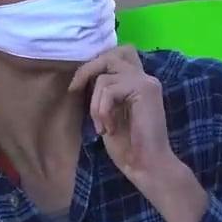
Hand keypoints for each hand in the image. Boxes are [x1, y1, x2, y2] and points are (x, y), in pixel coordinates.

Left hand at [72, 50, 202, 221]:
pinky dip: (102, 110)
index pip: (117, 56)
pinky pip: (109, 89)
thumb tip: (83, 77)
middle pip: (111, 56)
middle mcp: (144, 77)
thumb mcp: (108, 114)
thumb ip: (103, 95)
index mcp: (137, 83)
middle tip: (74, 90)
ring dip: (95, 104)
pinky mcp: (145, 89)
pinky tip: (109, 129)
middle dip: (87, 71)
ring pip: (104, 77)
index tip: (78, 86)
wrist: (147, 166)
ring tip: (102, 126)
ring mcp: (147, 82)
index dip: (95, 64)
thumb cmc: (127, 147)